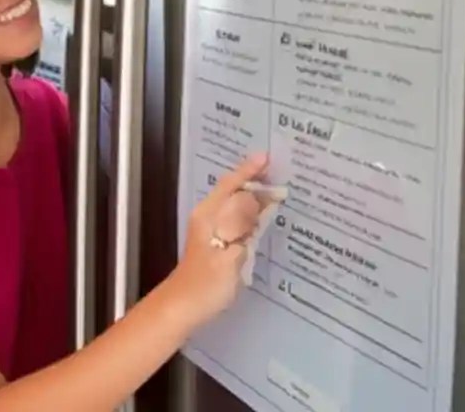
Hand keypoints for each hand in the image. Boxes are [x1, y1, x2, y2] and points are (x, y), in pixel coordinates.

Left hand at [164, 153, 268, 324]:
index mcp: (208, 215)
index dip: (248, 171)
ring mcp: (211, 231)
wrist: (184, 307)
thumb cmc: (206, 283)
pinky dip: (252, 215)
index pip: (230, 185)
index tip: (267, 157)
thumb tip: (255, 196)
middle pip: (233, 192)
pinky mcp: (217, 245)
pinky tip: (265, 218)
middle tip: (280, 172)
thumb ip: (241, 223)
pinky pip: (238, 221)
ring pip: (236, 207)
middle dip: (254, 181)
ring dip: (255, 198)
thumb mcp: (228, 252)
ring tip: (278, 191)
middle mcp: (208, 218)